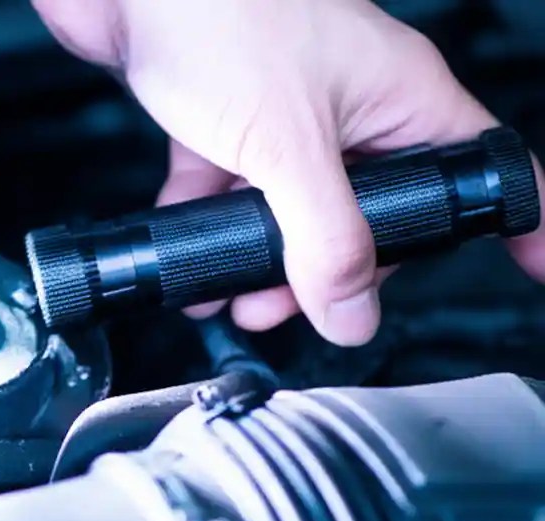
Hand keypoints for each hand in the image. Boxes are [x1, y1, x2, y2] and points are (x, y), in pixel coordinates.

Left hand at [34, 0, 544, 345]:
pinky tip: (187, 260)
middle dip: (331, 268)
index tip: (525, 268)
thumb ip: (325, 236)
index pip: (477, 171)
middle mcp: (351, 105)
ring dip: (262, 261)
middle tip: (289, 305)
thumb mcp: (288, 144)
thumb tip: (352, 313)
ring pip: (295, 211)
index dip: (507, 221)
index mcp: (401, 96)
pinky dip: (210, 227)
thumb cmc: (218, 15)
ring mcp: (286, 113)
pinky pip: (229, 190)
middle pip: (373, 212)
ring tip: (231, 297)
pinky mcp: (224, 119)